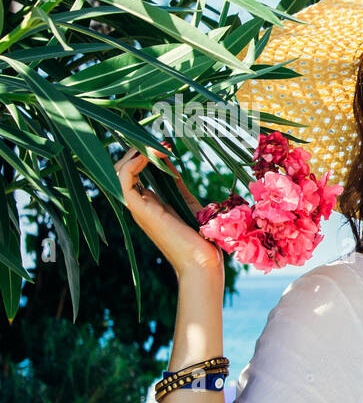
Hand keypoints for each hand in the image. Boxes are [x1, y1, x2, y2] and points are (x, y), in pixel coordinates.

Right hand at [115, 147, 223, 276]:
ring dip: (134, 152)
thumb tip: (171, 165)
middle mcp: (140, 205)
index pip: (133, 173)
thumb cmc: (201, 239)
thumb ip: (177, 185)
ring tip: (154, 143)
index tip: (163, 143)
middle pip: (122, 170)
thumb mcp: (187, 203)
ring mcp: (139, 208)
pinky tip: (152, 153)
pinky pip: (125, 180)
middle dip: (137, 150)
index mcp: (149, 204)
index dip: (144, 155)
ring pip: (118, 172)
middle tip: (158, 140)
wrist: (202, 262)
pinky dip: (134, 163)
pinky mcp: (141, 210)